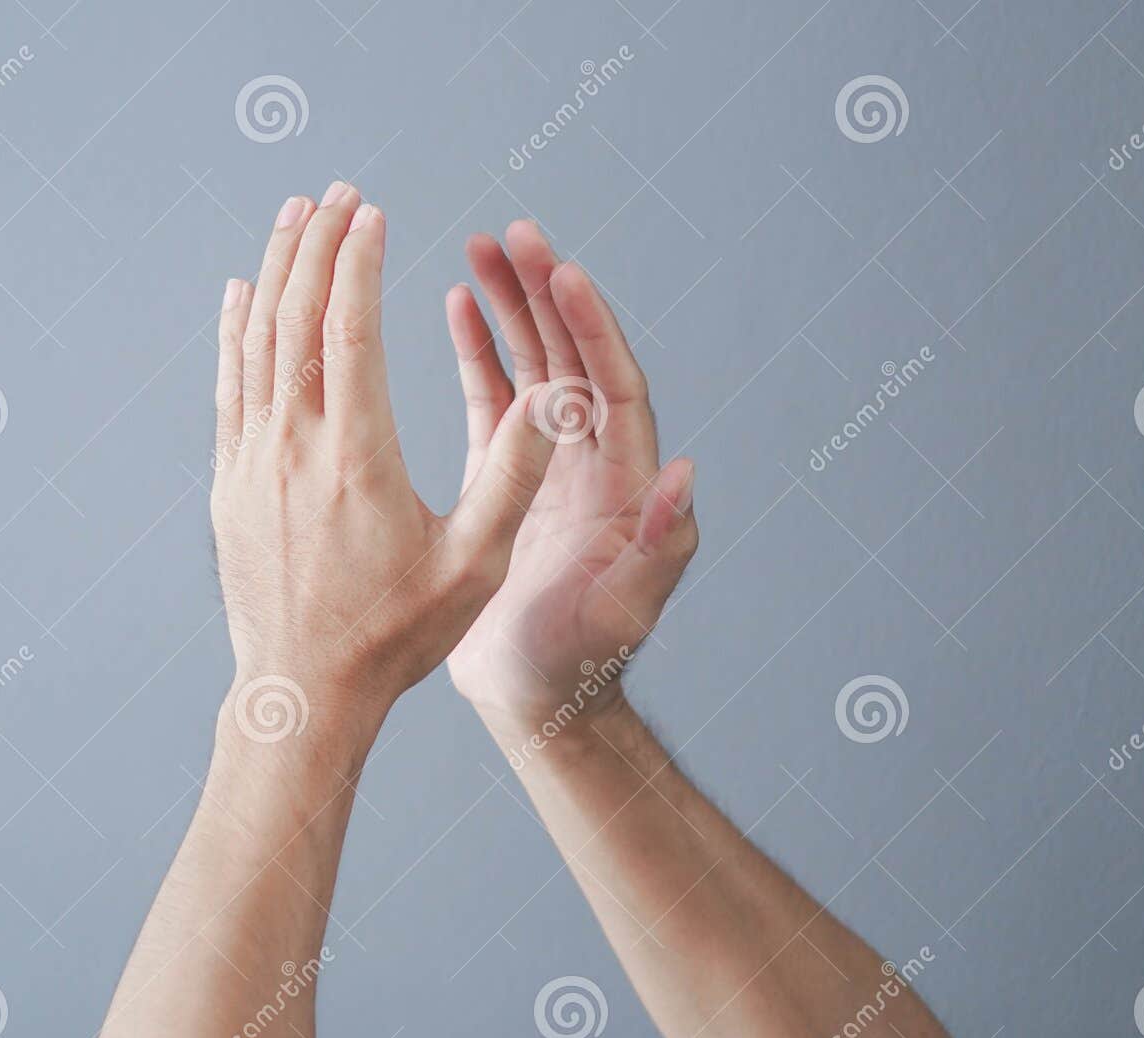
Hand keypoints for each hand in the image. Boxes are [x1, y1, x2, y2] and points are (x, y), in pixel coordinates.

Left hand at [212, 186, 559, 735]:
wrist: (303, 692)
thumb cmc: (396, 636)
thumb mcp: (475, 564)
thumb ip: (514, 476)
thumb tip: (555, 400)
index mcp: (356, 456)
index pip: (350, 328)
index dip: (359, 260)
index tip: (371, 211)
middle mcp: (293, 447)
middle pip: (296, 317)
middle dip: (316, 244)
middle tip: (336, 192)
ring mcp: (250, 463)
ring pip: (255, 341)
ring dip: (273, 271)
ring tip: (291, 217)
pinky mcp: (228, 484)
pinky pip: (227, 385)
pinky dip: (234, 330)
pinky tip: (240, 294)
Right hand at [445, 221, 698, 733]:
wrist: (533, 698)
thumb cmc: (580, 664)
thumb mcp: (624, 611)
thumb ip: (660, 548)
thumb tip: (687, 472)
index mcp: (625, 481)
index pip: (613, 382)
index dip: (592, 325)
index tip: (563, 270)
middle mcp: (591, 460)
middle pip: (572, 355)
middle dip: (546, 292)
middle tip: (515, 232)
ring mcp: (546, 464)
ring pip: (531, 365)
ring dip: (510, 306)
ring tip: (479, 246)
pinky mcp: (504, 477)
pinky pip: (492, 398)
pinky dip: (477, 350)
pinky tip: (456, 304)